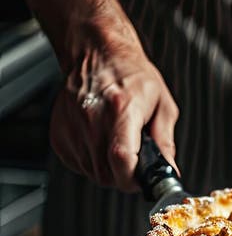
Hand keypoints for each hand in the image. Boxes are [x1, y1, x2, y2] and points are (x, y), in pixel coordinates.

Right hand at [50, 39, 178, 191]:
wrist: (99, 55)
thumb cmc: (132, 76)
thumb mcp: (162, 105)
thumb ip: (165, 142)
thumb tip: (168, 170)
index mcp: (121, 108)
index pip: (122, 158)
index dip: (133, 178)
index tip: (142, 180)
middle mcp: (92, 118)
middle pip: (106, 173)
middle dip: (124, 175)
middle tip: (134, 159)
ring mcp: (72, 127)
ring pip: (92, 173)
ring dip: (108, 168)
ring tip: (116, 142)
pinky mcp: (59, 134)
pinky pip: (78, 165)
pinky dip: (92, 161)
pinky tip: (100, 141)